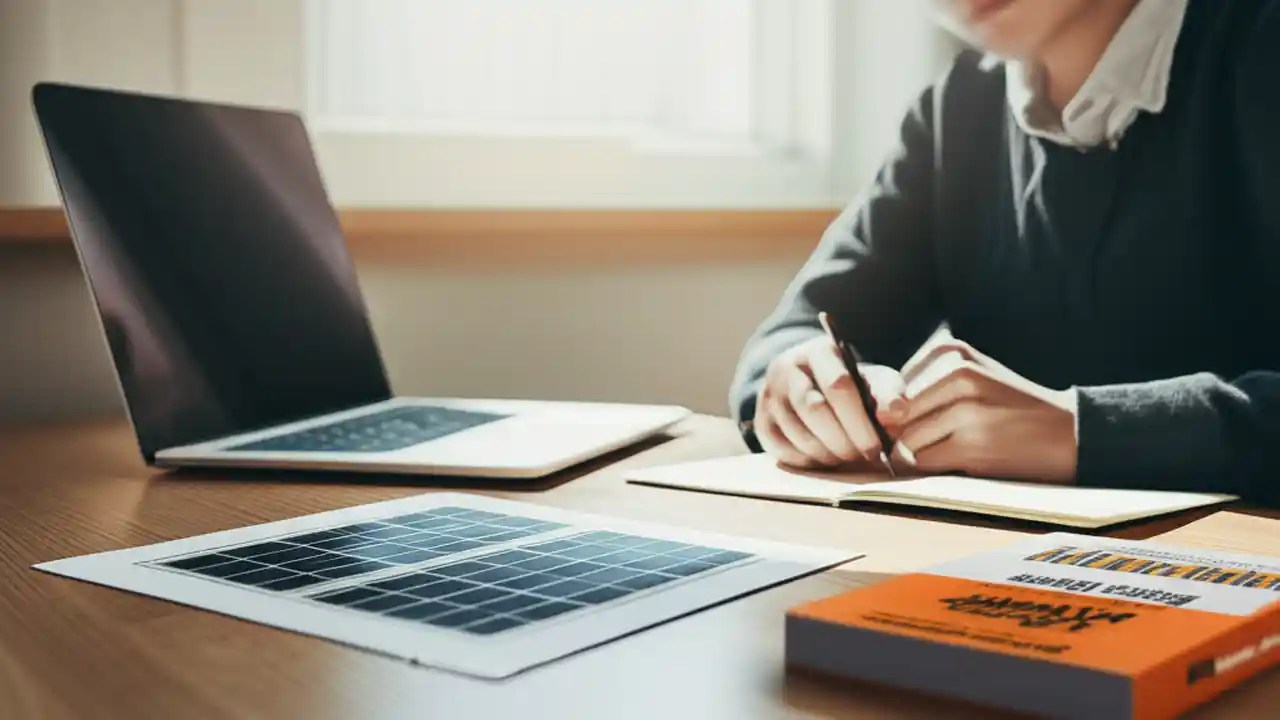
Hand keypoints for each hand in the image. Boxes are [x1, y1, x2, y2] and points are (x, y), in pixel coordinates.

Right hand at [755, 335, 906, 468]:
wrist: (813, 387)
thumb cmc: (853, 386)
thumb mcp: (875, 381)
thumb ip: (890, 394)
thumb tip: (896, 412)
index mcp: (818, 351)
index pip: (838, 384)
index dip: (859, 421)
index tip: (876, 447)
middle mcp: (786, 369)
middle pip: (814, 409)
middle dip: (844, 441)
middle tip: (863, 456)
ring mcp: (769, 396)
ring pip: (800, 434)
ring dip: (829, 453)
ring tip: (848, 454)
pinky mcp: (761, 422)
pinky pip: (786, 451)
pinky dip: (811, 461)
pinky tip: (827, 455)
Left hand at [893, 339, 1077, 482]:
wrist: (1069, 433)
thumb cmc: (1012, 408)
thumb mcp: (973, 377)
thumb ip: (925, 388)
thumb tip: (879, 417)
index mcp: (954, 353)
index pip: (894, 386)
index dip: (896, 412)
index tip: (919, 421)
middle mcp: (959, 375)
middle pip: (897, 414)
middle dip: (901, 435)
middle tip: (930, 442)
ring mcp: (966, 410)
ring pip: (906, 439)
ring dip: (917, 454)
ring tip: (948, 450)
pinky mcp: (973, 445)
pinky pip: (923, 461)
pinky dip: (929, 468)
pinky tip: (955, 462)